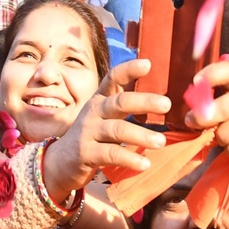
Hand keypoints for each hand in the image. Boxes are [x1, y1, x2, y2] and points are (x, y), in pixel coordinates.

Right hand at [41, 58, 170, 198]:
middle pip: (119, 102)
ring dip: (141, 135)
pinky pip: (111, 154)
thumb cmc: (92, 136)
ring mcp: (88, 132)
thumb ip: (124, 106)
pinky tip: (145, 164)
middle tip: (167, 104)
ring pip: (117, 129)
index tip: (148, 64)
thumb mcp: (104, 116)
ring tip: (161, 141)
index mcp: (100, 99)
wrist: (61, 162)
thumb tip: (161, 100)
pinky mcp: (86, 153)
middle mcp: (93, 111)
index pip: (113, 78)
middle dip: (144, 101)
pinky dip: (129, 159)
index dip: (129, 70)